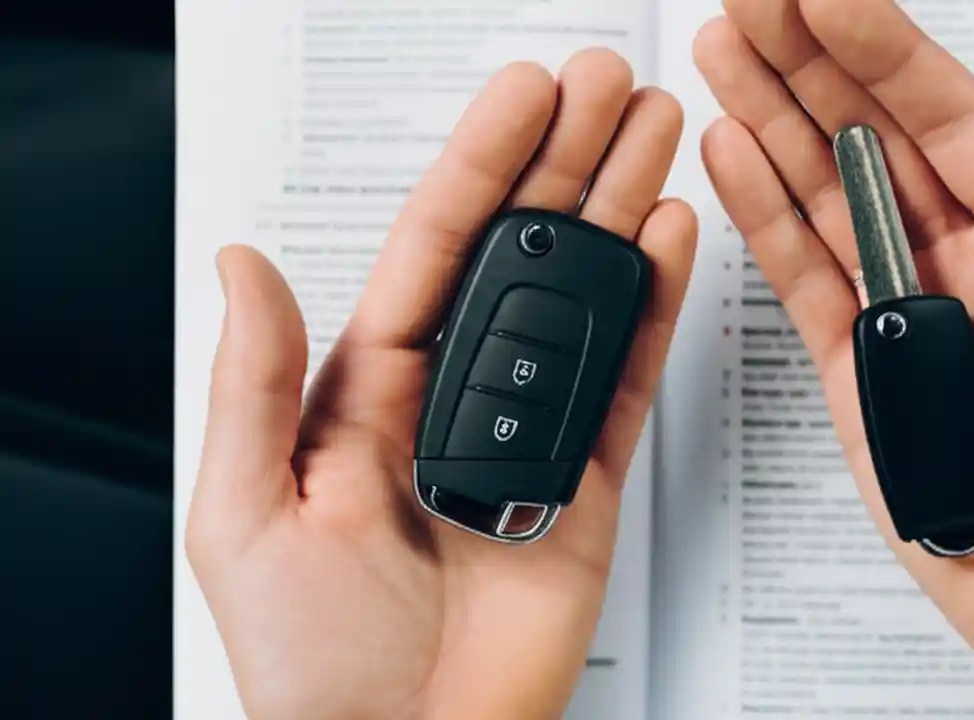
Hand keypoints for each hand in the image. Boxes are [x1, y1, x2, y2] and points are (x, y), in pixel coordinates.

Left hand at [185, 49, 695, 718]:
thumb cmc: (312, 662)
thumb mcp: (247, 514)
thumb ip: (258, 384)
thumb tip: (245, 266)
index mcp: (365, 391)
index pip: (433, 248)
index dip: (481, 163)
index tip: (525, 96)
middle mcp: (451, 397)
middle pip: (519, 252)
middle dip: (566, 160)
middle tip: (613, 87)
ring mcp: (525, 434)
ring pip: (581, 298)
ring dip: (617, 213)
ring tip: (656, 136)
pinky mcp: (584, 480)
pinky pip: (625, 381)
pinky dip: (653, 309)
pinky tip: (667, 243)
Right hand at [696, 1, 973, 716]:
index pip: (951, 119)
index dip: (885, 49)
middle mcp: (971, 268)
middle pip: (870, 139)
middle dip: (808, 63)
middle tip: (752, 2)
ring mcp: (906, 320)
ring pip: (822, 198)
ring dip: (770, 122)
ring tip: (722, 54)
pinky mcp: (857, 377)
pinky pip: (801, 285)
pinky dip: (761, 220)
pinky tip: (733, 160)